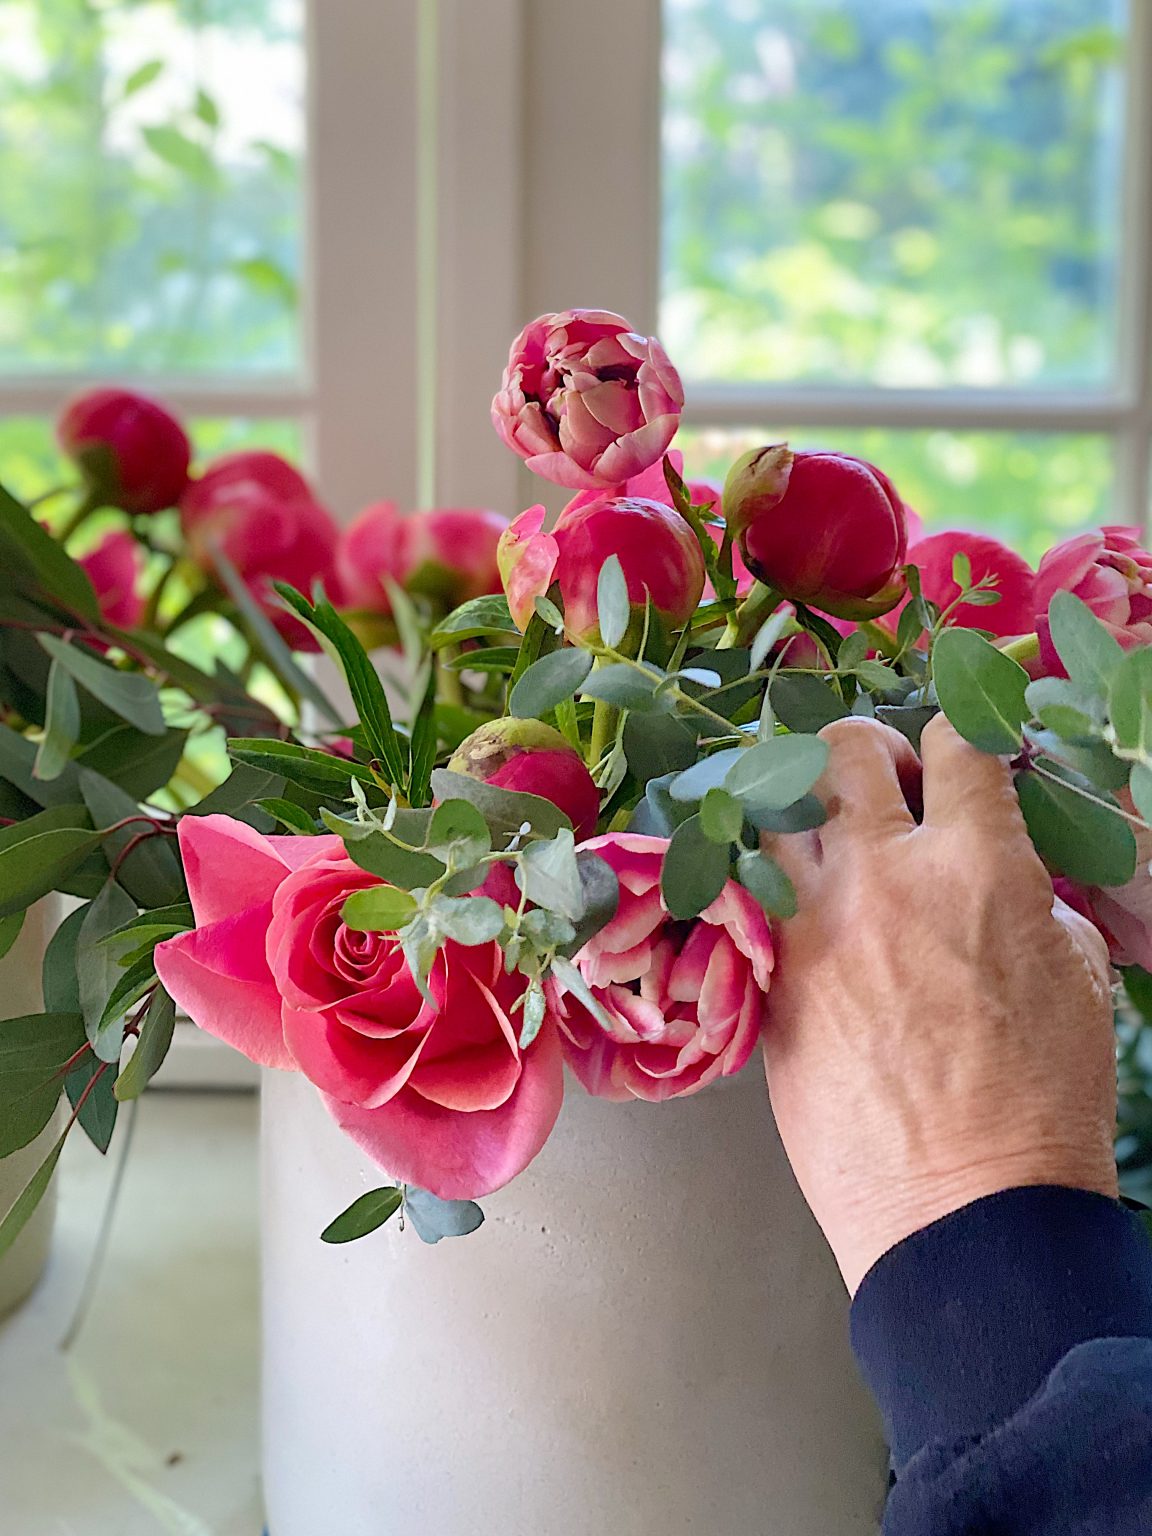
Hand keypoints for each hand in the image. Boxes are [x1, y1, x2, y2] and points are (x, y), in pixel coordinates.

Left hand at [762, 713, 1117, 1293]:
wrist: (966, 1211)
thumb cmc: (1042, 1101)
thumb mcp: (1076, 973)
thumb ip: (1027, 887)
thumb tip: (995, 855)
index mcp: (976, 865)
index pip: (954, 742)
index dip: (959, 737)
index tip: (955, 758)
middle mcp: (882, 877)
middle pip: (843, 747)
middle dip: (869, 752)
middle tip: (887, 792)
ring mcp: (810, 926)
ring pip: (771, 804)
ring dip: (801, 805)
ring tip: (828, 841)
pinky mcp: (765, 978)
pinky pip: (746, 890)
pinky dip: (768, 876)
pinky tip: (796, 899)